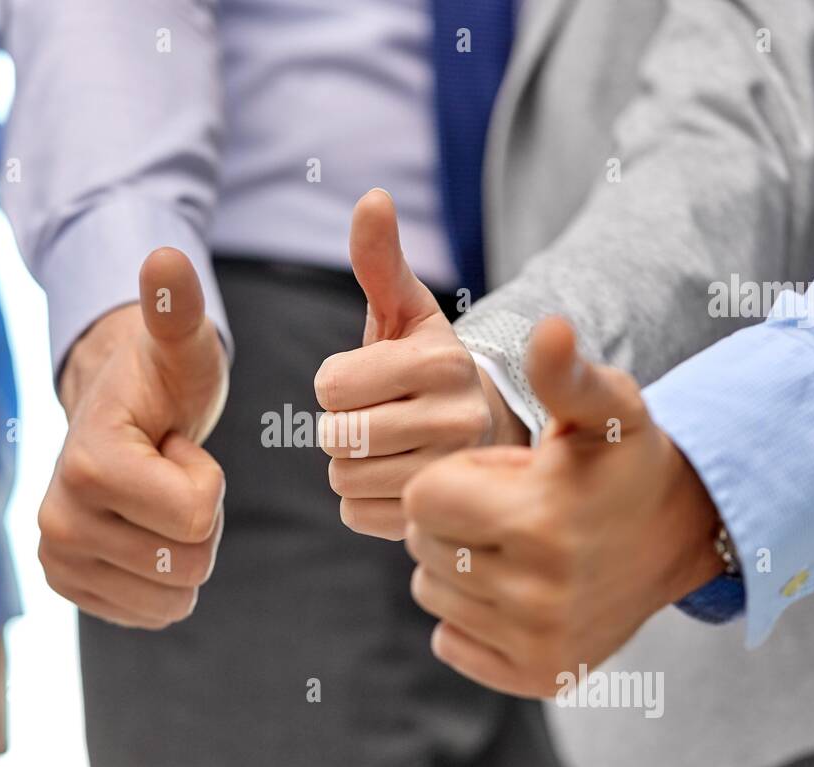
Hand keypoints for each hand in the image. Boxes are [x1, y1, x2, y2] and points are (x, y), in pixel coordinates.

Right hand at [41, 247, 226, 627]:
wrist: (120, 416)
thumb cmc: (162, 381)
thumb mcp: (182, 346)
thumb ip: (175, 308)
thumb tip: (165, 258)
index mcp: (88, 465)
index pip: (195, 517)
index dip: (206, 482)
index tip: (173, 448)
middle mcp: (57, 521)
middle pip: (187, 563)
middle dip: (200, 520)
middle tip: (168, 475)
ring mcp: (58, 559)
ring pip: (175, 596)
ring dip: (184, 550)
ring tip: (156, 499)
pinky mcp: (68, 586)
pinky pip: (153, 615)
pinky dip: (165, 580)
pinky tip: (145, 530)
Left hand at [315, 188, 525, 539]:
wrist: (483, 435)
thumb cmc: (426, 367)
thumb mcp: (407, 311)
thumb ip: (381, 260)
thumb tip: (371, 197)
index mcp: (443, 364)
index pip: (330, 385)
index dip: (337, 382)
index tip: (373, 380)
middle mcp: (458, 421)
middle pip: (334, 436)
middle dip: (342, 424)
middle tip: (380, 417)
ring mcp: (452, 479)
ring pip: (342, 479)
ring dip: (349, 464)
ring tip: (389, 448)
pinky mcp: (438, 523)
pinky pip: (355, 515)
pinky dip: (362, 501)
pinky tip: (395, 480)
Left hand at [401, 317, 723, 696]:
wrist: (680, 536)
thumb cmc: (625, 460)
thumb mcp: (606, 407)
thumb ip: (564, 372)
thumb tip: (545, 325)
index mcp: (541, 522)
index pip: (421, 499)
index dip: (455, 475)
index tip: (505, 473)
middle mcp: (539, 594)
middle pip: (421, 546)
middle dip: (454, 518)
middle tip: (514, 508)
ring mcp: (538, 642)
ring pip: (432, 590)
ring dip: (459, 563)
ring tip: (519, 544)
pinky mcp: (538, 676)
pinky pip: (449, 639)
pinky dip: (470, 614)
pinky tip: (518, 587)